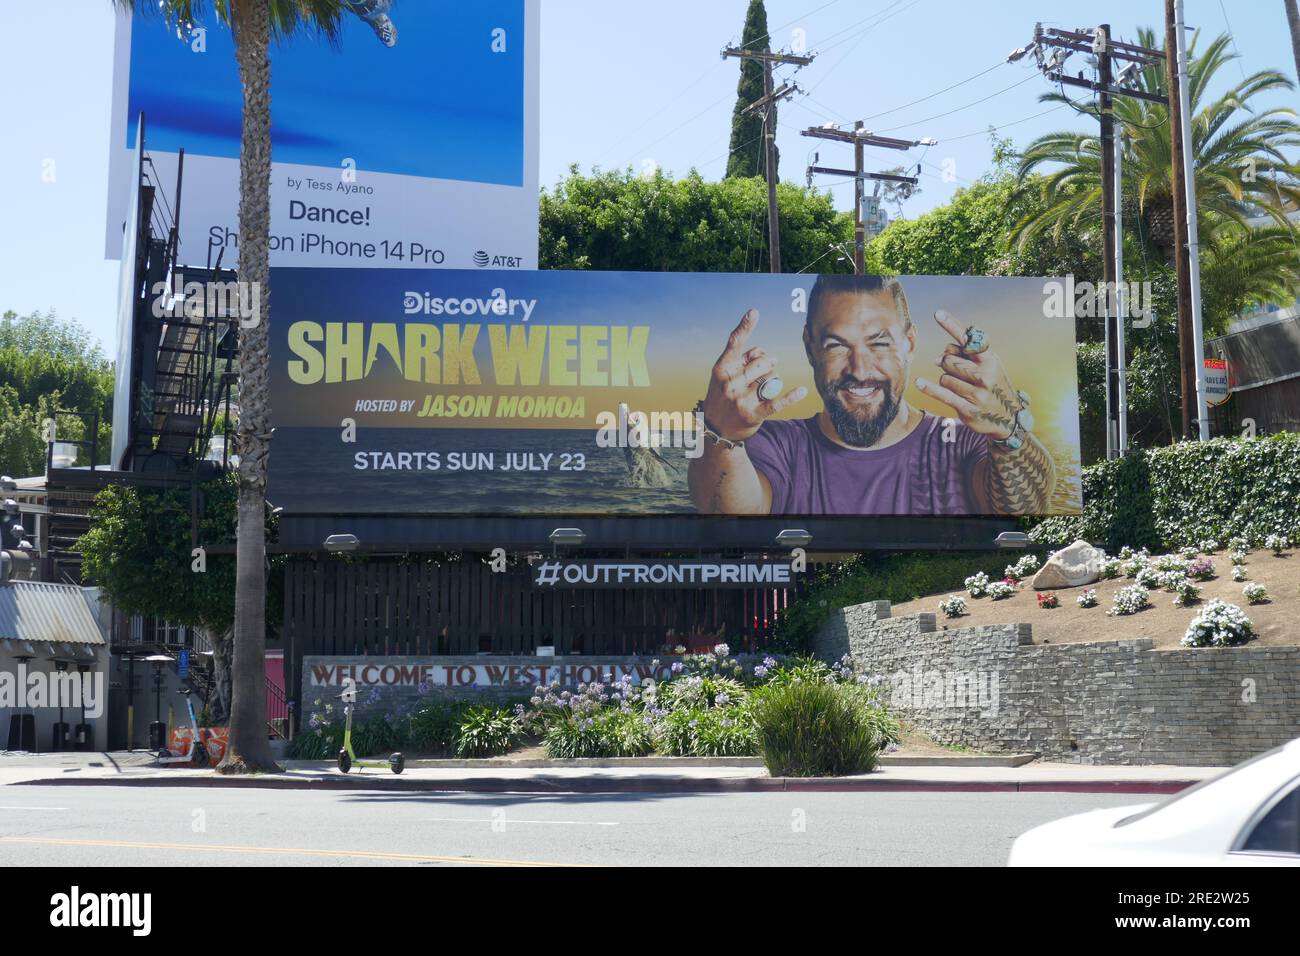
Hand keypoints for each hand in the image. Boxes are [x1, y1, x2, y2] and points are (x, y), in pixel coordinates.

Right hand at [702, 309, 806, 441]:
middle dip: (769, 363)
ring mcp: (740, 399)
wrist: (716, 429)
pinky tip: (802, 391)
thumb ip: (742, 360)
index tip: (754, 312)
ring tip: (765, 387)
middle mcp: (729, 383)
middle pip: (762, 362)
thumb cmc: (723, 395)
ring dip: (774, 380)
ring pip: (771, 379)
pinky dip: (791, 396)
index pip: (735, 344)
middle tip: (767, 368)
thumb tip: (766, 355)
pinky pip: (776, 402)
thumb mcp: (725, 375)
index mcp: (721, 369)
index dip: (745, 327)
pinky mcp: (753, 414)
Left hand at [915, 310, 1021, 438]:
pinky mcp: (968, 408)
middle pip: (948, 360)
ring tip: (962, 388)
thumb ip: (964, 357)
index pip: (968, 339)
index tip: (937, 313)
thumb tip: (936, 359)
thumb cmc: (991, 385)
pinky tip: (919, 383)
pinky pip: (943, 394)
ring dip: (947, 382)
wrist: (1007, 418)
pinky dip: (930, 388)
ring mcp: (977, 392)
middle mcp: (985, 374)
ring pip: (945, 378)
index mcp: (990, 360)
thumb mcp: (986, 367)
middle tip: (959, 374)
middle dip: (947, 365)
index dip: (952, 325)